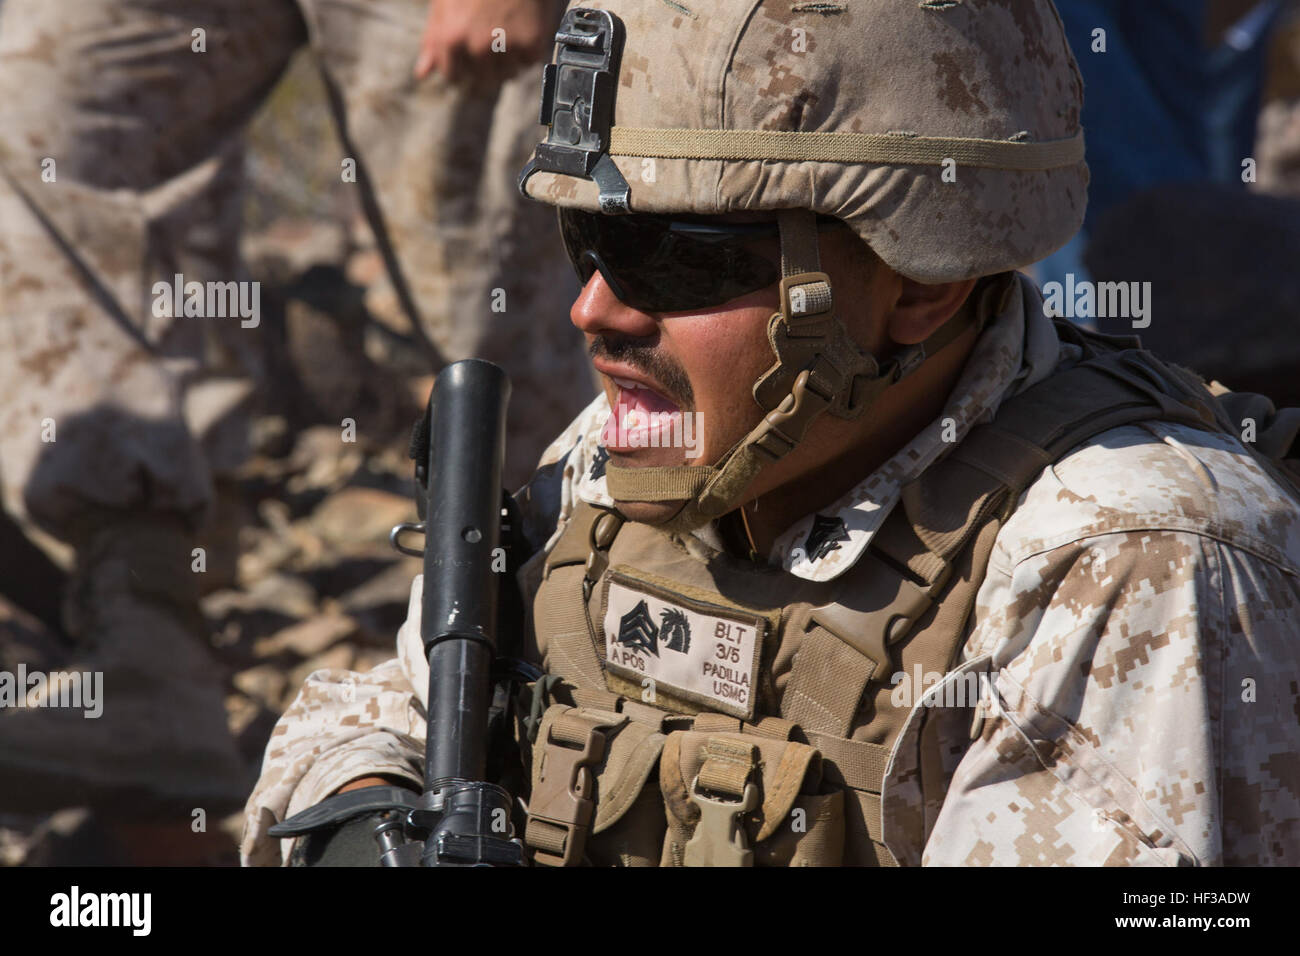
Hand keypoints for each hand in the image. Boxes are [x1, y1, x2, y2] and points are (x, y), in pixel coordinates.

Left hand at [414, 0, 553, 83]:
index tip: (466, 61)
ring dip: (506, 63)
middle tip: (489, 45)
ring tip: (505, 35)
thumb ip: (433, 40)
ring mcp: (507, 47)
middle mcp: (478, 48)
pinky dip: (526, 52)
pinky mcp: (532, 43)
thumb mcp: (444, 4)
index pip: (452, 78)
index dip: (460, 70)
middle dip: (483, 70)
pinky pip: (528, 63)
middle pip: (481, 83)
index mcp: (451, 39)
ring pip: (507, 76)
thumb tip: (423, 73)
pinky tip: (520, 29)